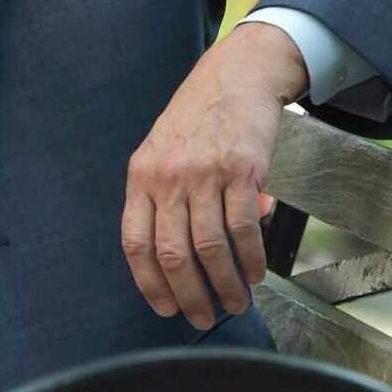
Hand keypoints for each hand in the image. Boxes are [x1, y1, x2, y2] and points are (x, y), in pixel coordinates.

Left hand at [121, 23, 305, 329]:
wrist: (235, 75)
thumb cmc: (198, 116)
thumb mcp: (165, 151)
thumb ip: (170, 199)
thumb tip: (192, 253)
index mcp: (141, 176)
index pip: (136, 243)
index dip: (149, 283)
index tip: (164, 308)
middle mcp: (168, 178)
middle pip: (172, 253)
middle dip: (189, 295)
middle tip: (202, 317)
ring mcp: (203, 175)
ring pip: (210, 248)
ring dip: (225, 284)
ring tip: (235, 302)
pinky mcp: (239, 172)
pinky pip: (243, 229)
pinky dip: (251, 259)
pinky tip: (256, 273)